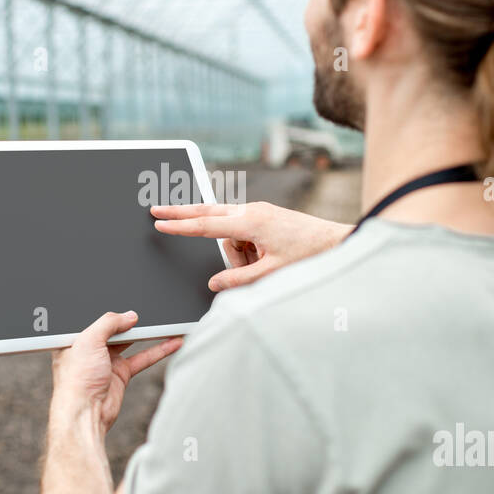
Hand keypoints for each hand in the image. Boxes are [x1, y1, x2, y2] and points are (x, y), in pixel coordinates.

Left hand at [50, 311, 182, 436]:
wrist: (85, 413)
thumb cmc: (76, 381)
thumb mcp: (89, 340)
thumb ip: (109, 323)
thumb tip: (128, 316)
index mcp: (74, 339)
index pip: (95, 319)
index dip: (110, 314)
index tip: (127, 308)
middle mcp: (89, 350)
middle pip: (115, 330)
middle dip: (131, 323)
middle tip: (148, 314)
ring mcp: (106, 362)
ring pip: (131, 343)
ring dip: (148, 335)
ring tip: (165, 324)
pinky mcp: (121, 374)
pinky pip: (142, 358)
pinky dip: (157, 351)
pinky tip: (171, 343)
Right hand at [151, 202, 352, 290]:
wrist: (337, 241)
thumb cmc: (309, 255)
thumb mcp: (272, 273)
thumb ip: (239, 280)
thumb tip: (214, 285)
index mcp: (251, 221)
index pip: (206, 225)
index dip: (179, 226)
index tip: (159, 222)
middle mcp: (252, 211)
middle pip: (208, 212)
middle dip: (182, 213)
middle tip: (155, 209)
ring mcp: (259, 212)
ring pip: (229, 231)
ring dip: (236, 253)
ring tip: (263, 268)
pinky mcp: (265, 217)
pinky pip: (243, 233)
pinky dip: (246, 248)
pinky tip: (265, 260)